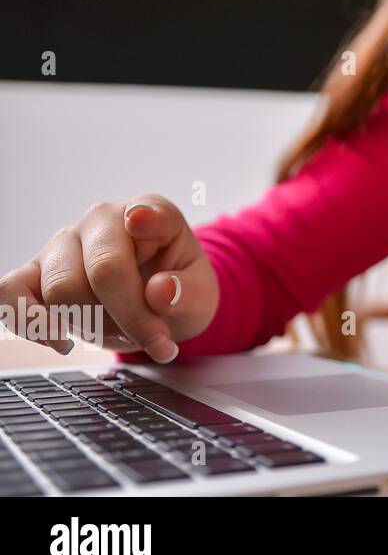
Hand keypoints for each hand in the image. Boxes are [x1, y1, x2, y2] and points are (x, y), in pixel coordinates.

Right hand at [0, 196, 217, 361]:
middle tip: (155, 340)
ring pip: (61, 289)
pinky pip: (11, 293)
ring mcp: (63, 244)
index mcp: (150, 212)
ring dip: (93, 326)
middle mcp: (101, 219)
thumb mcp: (202, 294)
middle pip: (103, 270)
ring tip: (120, 332)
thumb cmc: (178, 289)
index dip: (143, 222)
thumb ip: (190, 293)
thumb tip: (162, 292)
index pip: (143, 216)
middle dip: (131, 317)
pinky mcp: (34, 272)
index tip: (140, 222)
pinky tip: (62, 341)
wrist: (156, 303)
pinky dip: (31, 323)